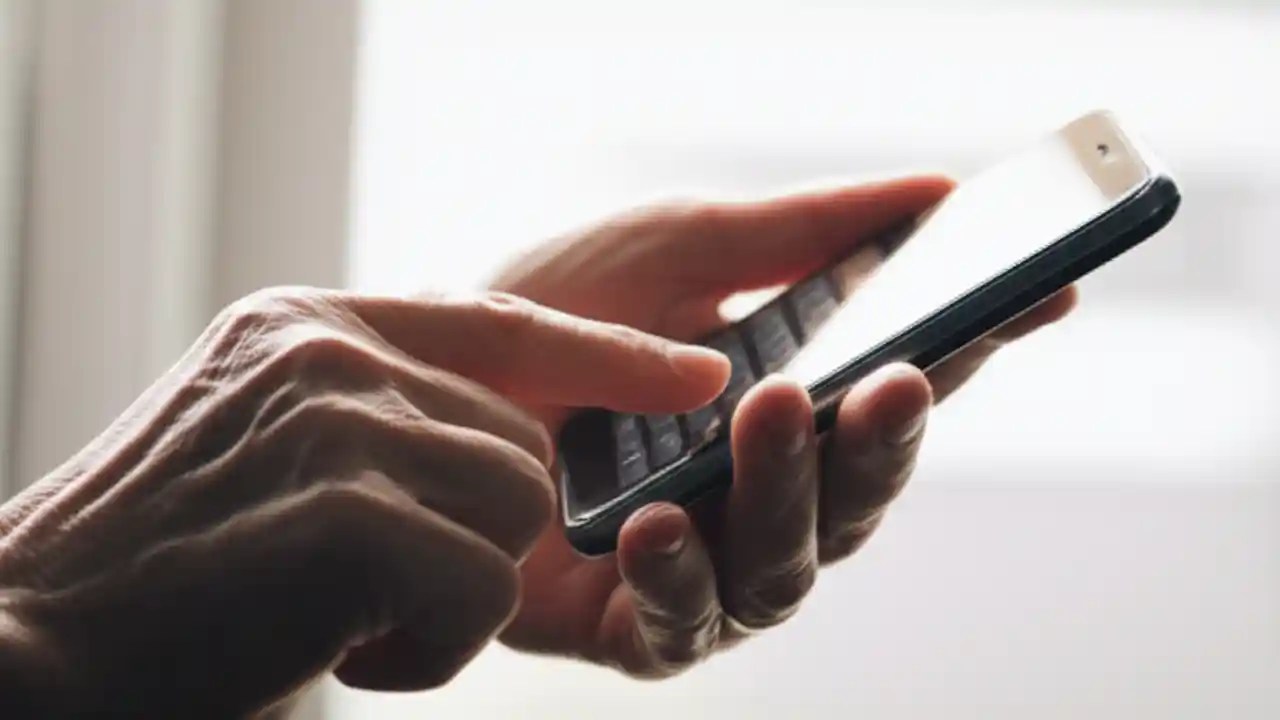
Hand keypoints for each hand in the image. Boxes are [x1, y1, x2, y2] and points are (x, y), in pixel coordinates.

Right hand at [0, 288, 728, 716]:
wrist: (31, 651)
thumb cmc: (166, 573)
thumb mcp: (272, 450)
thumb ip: (383, 416)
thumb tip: (523, 452)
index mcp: (311, 324)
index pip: (501, 319)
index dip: (608, 353)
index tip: (698, 373)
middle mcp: (326, 351)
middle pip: (522, 445)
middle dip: (477, 537)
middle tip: (367, 582)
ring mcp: (335, 422)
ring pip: (516, 512)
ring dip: (451, 595)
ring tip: (341, 612)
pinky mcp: (347, 514)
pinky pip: (481, 588)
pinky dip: (428, 649)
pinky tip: (339, 646)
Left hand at [491, 177, 1076, 675]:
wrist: (415, 379)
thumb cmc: (553, 310)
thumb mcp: (675, 245)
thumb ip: (797, 230)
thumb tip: (936, 190)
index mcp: (789, 406)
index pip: (897, 388)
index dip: (968, 348)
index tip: (1034, 294)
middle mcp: (761, 497)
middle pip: (860, 496)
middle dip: (882, 442)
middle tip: (887, 378)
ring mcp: (704, 567)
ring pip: (790, 567)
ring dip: (787, 496)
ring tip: (768, 416)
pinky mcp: (632, 626)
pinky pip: (682, 625)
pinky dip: (679, 575)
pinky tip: (660, 519)